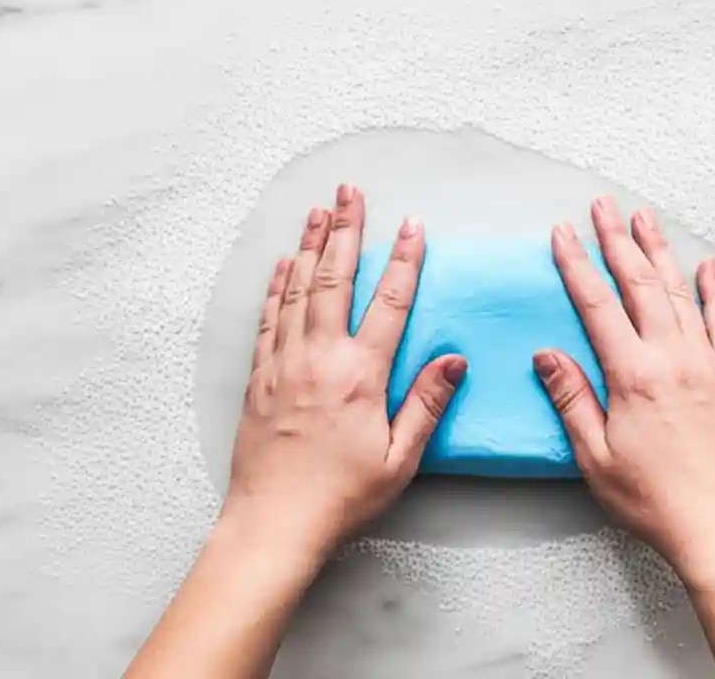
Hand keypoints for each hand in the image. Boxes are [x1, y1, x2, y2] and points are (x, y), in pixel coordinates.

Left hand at [223, 184, 466, 556]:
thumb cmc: (340, 497)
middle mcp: (319, 358)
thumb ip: (427, 405)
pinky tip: (283, 264)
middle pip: (335, 279)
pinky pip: (268, 319)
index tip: (413, 226)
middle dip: (346, 231)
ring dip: (310, 246)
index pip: (389, 304)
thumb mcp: (398, 459)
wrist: (273, 523)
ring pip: (297, 290)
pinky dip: (276, 286)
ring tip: (318, 210)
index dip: (405, 261)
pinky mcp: (259, 377)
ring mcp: (284, 364)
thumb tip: (455, 361)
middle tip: (351, 192)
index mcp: (360, 376)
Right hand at [533, 196, 714, 575]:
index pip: (598, 305)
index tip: (561, 233)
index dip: (576, 264)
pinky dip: (713, 291)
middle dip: (617, 241)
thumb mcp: (594, 456)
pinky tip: (706, 266)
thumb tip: (546, 354)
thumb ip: (571, 398)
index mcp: (634, 374)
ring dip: (659, 252)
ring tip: (645, 219)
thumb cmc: (652, 498)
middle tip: (603, 207)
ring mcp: (704, 364)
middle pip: (640, 285)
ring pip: (680, 293)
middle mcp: (672, 358)